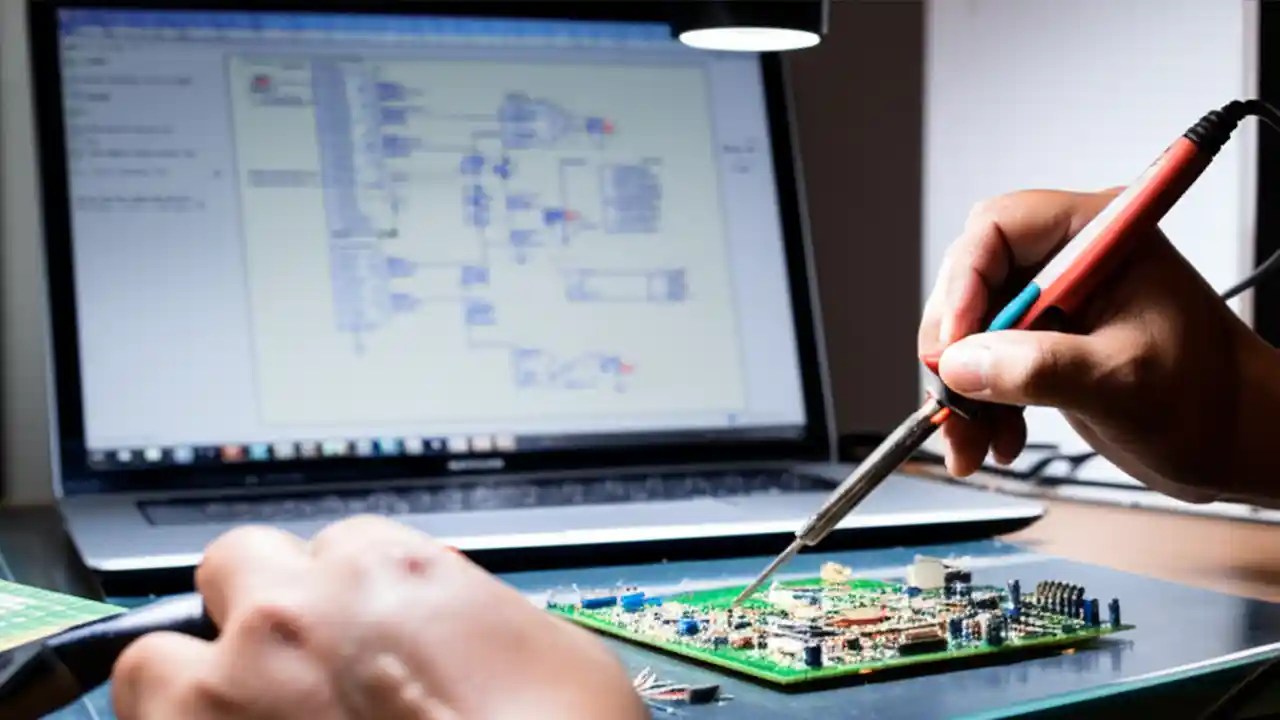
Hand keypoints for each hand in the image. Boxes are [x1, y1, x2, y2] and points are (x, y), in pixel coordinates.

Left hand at [111, 516, 646, 719]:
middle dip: (256, 611)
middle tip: (285, 673)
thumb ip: (471, 616)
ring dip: (189, 682)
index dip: (346, 597)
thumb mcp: (547, 648)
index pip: (337, 545)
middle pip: (238, 568)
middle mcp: (299, 614)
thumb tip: (454, 632)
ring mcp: (233, 691)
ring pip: (155, 655)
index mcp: (392, 572)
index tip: (350, 637)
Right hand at [918, 188, 1273, 503]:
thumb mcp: (1122, 382)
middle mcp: (1070, 262)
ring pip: (972, 330)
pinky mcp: (1046, 345)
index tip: (954, 342)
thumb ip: (1039, 369)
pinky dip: (980, 406)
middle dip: (956, 344)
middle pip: (973, 279)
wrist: (1237, 446)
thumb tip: (964, 364)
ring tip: (970, 437)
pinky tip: (996, 439)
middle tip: (952, 390)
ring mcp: (1056, 305)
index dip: (964, 282)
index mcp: (1100, 238)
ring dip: (962, 387)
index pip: (999, 229)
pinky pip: (987, 364)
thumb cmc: (1212, 401)